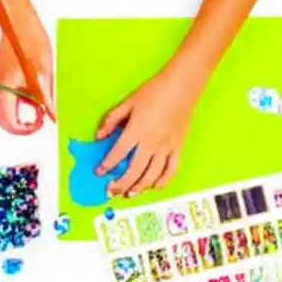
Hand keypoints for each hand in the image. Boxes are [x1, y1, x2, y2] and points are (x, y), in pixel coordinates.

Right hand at [0, 14, 53, 134]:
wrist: (18, 21)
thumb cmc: (30, 39)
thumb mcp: (43, 71)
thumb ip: (45, 96)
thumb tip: (51, 114)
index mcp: (6, 87)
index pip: (9, 121)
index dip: (24, 129)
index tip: (38, 124)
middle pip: (4, 118)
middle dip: (21, 123)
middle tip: (39, 119)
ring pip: (5, 107)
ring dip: (20, 110)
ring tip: (39, 99)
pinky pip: (6, 96)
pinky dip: (18, 100)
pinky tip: (31, 89)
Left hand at [95, 67, 199, 197]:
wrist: (181, 87)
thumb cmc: (154, 91)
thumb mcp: (129, 102)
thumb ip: (112, 120)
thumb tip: (99, 136)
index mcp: (137, 131)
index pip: (118, 153)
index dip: (107, 164)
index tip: (99, 172)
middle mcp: (151, 143)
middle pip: (134, 170)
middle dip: (120, 183)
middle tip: (111, 191)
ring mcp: (166, 148)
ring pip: (152, 175)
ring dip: (139, 187)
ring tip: (129, 194)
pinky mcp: (178, 148)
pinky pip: (171, 170)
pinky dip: (163, 181)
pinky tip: (154, 186)